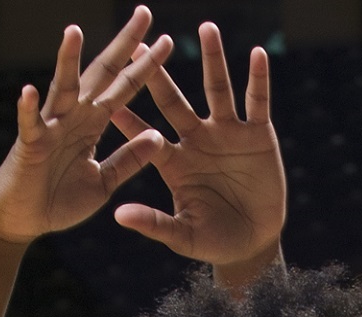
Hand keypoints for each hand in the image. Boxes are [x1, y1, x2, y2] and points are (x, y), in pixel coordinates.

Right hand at [0, 8, 174, 244]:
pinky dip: (28, 110)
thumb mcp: (105, 180)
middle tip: (143, 14)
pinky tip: (29, 92)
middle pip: (101, 75)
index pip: (124, 88)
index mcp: (93, 124)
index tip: (168, 42)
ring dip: (67, 61)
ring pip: (62, 89)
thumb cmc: (59, 199)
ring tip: (75, 32)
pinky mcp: (29, 147)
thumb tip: (157, 136)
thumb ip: (129, 160)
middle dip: (122, 46)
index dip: (145, 66)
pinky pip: (30, 126)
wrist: (23, 220)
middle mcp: (73, 118)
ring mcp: (50, 128)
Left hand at [112, 21, 285, 272]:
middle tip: (139, 44)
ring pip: (217, 90)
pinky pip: (257, 102)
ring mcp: (227, 134)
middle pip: (173, 100)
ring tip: (205, 27)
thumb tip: (118, 216)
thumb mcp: (181, 235)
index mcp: (173, 161)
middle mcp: (196, 139)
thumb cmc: (213, 240)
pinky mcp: (257, 135)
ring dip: (213, 60)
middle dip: (156, 73)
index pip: (143, 134)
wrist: (253, 244)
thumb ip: (153, 223)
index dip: (125, 117)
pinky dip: (258, 79)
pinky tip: (257, 54)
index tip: (102, 96)